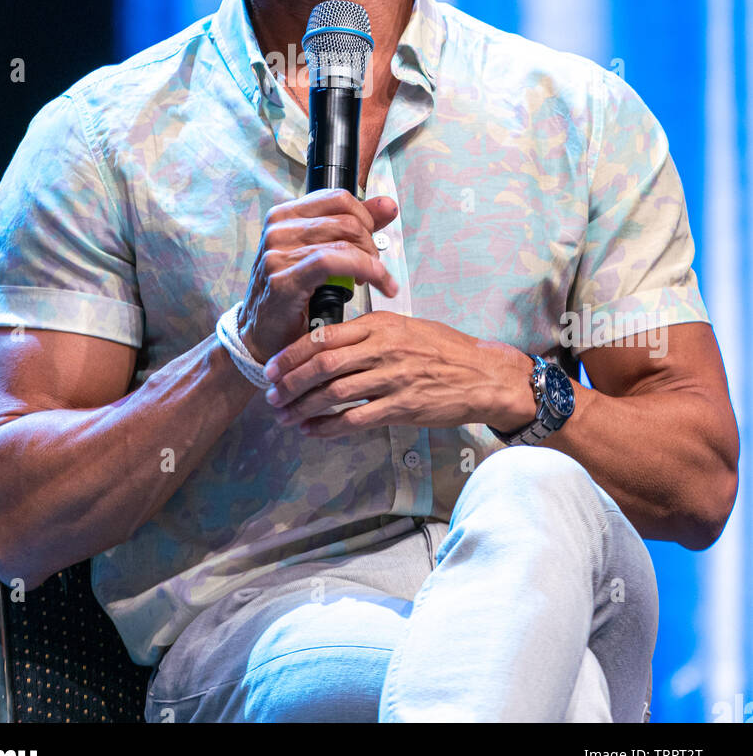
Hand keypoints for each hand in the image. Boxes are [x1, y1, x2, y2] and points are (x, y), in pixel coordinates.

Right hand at [236, 190, 399, 364]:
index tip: (373, 239)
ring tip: (376, 279)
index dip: (365, 218)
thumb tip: (387, 206)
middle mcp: (278, 228)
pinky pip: (332, 263)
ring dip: (372, 262)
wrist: (262, 333)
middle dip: (371, 244)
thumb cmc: (292, 292)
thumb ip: (354, 226)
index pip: (338, 198)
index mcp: (285, 215)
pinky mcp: (282, 279)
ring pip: (344, 242)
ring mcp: (276, 253)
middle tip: (375, 267)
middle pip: (346, 220)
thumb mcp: (322, 252)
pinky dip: (362, 271)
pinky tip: (372, 283)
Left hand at [262, 310, 535, 435]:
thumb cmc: (444, 349)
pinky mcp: (402, 407)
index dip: (292, 353)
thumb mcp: (405, 326)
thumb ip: (370, 332)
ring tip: (285, 415)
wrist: (483, 374)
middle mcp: (383, 348)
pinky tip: (313, 431)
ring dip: (303, 406)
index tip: (272, 366)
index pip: (324, 336)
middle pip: (322, 365)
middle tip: (271, 395)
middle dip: (289, 382)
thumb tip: (331, 342)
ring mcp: (392, 378)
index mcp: (380, 324)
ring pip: (334, 393)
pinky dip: (328, 426)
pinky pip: (355, 419)